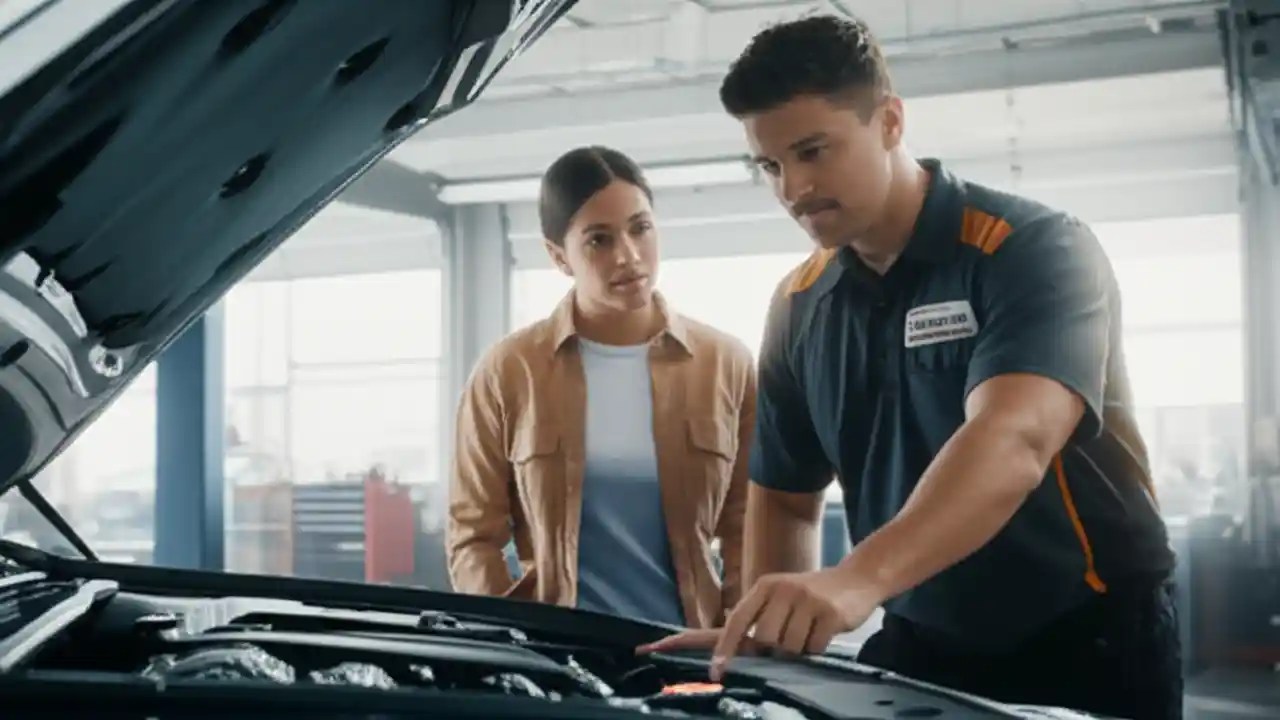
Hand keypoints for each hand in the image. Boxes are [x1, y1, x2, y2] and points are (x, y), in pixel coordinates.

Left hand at [636, 565, 880, 680]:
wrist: (857, 578)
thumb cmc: (812, 594)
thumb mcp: (781, 596)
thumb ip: (760, 617)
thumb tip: (735, 649)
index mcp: (765, 585)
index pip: (738, 619)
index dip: (725, 647)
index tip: (716, 670)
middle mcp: (784, 589)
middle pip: (764, 639)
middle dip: (774, 648)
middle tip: (790, 636)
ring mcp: (808, 600)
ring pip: (789, 647)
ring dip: (798, 649)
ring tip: (809, 630)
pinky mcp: (830, 614)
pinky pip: (813, 648)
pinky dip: (817, 648)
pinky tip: (824, 631)